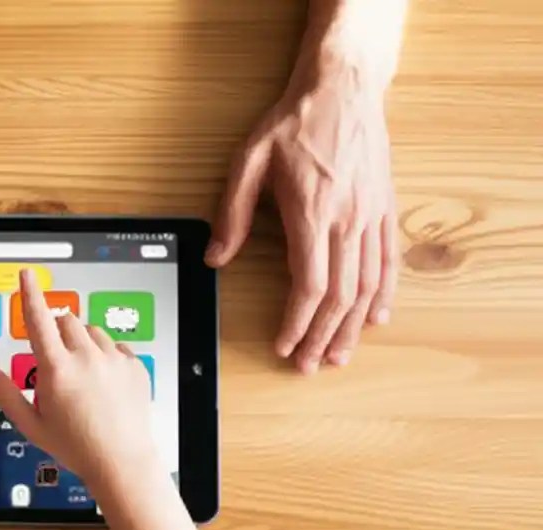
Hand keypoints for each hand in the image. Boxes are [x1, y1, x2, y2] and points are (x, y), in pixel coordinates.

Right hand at [0, 270, 161, 500]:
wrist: (121, 461)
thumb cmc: (77, 446)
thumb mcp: (32, 426)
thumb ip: (8, 396)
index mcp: (57, 370)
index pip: (37, 321)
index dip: (29, 294)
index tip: (26, 275)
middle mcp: (86, 358)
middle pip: (66, 320)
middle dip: (57, 330)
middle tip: (56, 358)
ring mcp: (113, 360)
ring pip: (92, 331)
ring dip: (82, 342)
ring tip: (82, 374)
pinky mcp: (134, 366)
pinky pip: (116, 346)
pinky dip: (106, 356)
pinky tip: (103, 381)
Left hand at [208, 56, 398, 373]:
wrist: (343, 88)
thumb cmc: (294, 123)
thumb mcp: (248, 161)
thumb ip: (232, 213)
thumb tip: (215, 257)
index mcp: (312, 212)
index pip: (309, 285)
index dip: (296, 322)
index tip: (284, 345)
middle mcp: (347, 220)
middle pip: (339, 296)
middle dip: (321, 336)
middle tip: (307, 364)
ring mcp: (371, 216)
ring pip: (366, 286)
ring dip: (352, 327)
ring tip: (338, 355)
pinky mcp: (386, 209)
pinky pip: (389, 261)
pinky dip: (384, 294)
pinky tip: (376, 318)